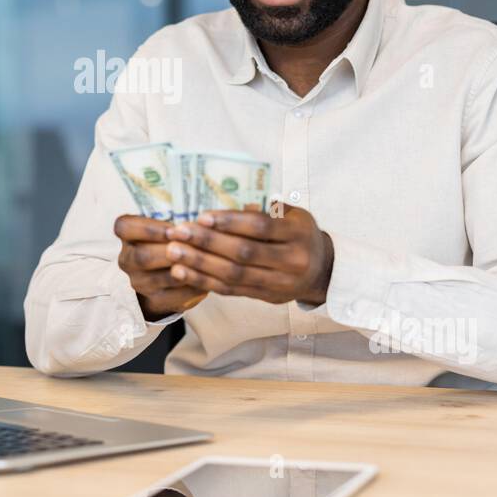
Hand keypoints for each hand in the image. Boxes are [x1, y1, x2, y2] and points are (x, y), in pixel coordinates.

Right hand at [113, 215, 209, 320]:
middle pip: (142, 256)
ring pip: (159, 278)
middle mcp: (127, 260)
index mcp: (127, 235)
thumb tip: (196, 228)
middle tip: (192, 246)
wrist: (166, 278)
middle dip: (170, 252)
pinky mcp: (155, 301)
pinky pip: (174, 296)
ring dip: (183, 269)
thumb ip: (176, 226)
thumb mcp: (167, 228)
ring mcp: (139, 283)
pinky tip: (207, 278)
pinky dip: (192, 286)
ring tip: (203, 261)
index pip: (124, 227)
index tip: (172, 230)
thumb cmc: (171, 242)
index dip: (148, 229)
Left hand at [162, 204, 334, 305]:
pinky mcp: (265, 298)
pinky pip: (231, 291)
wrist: (322, 271)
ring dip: (199, 264)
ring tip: (173, 252)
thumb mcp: (293, 215)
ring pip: (234, 275)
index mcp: (298, 233)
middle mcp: (291, 261)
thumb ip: (264, 208)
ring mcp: (279, 283)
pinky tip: (182, 272)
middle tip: (178, 231)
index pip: (260, 227)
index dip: (230, 222)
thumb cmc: (300, 234)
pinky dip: (204, 281)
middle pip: (243, 253)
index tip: (201, 216)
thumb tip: (225, 197)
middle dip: (207, 242)